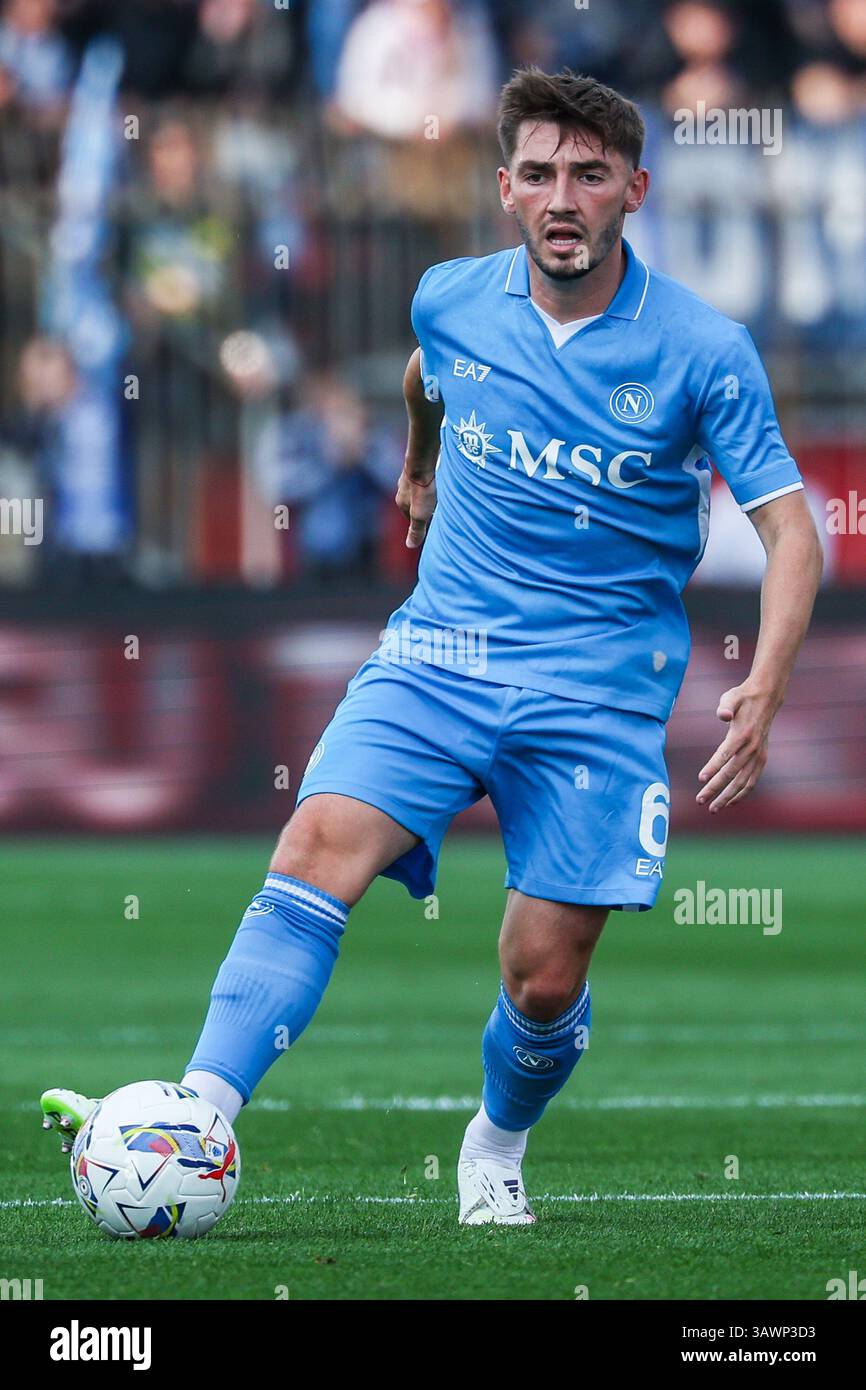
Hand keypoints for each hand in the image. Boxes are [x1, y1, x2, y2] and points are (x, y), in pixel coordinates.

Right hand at [395, 462, 436, 548]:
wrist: (423, 460)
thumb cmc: (423, 489)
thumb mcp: (420, 514)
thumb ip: (416, 530)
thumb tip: (410, 546)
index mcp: (401, 502)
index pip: (411, 518)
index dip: (423, 522)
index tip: (434, 522)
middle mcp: (403, 489)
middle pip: (415, 502)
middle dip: (426, 508)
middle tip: (439, 510)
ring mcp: (410, 476)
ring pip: (421, 489)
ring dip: (430, 494)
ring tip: (442, 496)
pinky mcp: (420, 465)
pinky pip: (426, 477)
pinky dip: (433, 482)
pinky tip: (442, 481)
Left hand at [696, 679, 782, 812]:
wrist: (766, 698)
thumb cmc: (742, 698)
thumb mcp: (731, 697)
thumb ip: (725, 707)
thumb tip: (722, 715)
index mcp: (742, 734)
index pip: (725, 755)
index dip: (713, 768)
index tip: (700, 780)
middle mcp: (752, 748)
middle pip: (731, 773)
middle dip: (715, 789)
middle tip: (699, 800)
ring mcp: (759, 755)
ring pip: (743, 782)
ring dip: (728, 797)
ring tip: (713, 808)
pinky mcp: (762, 758)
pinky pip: (752, 781)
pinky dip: (742, 793)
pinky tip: (730, 802)